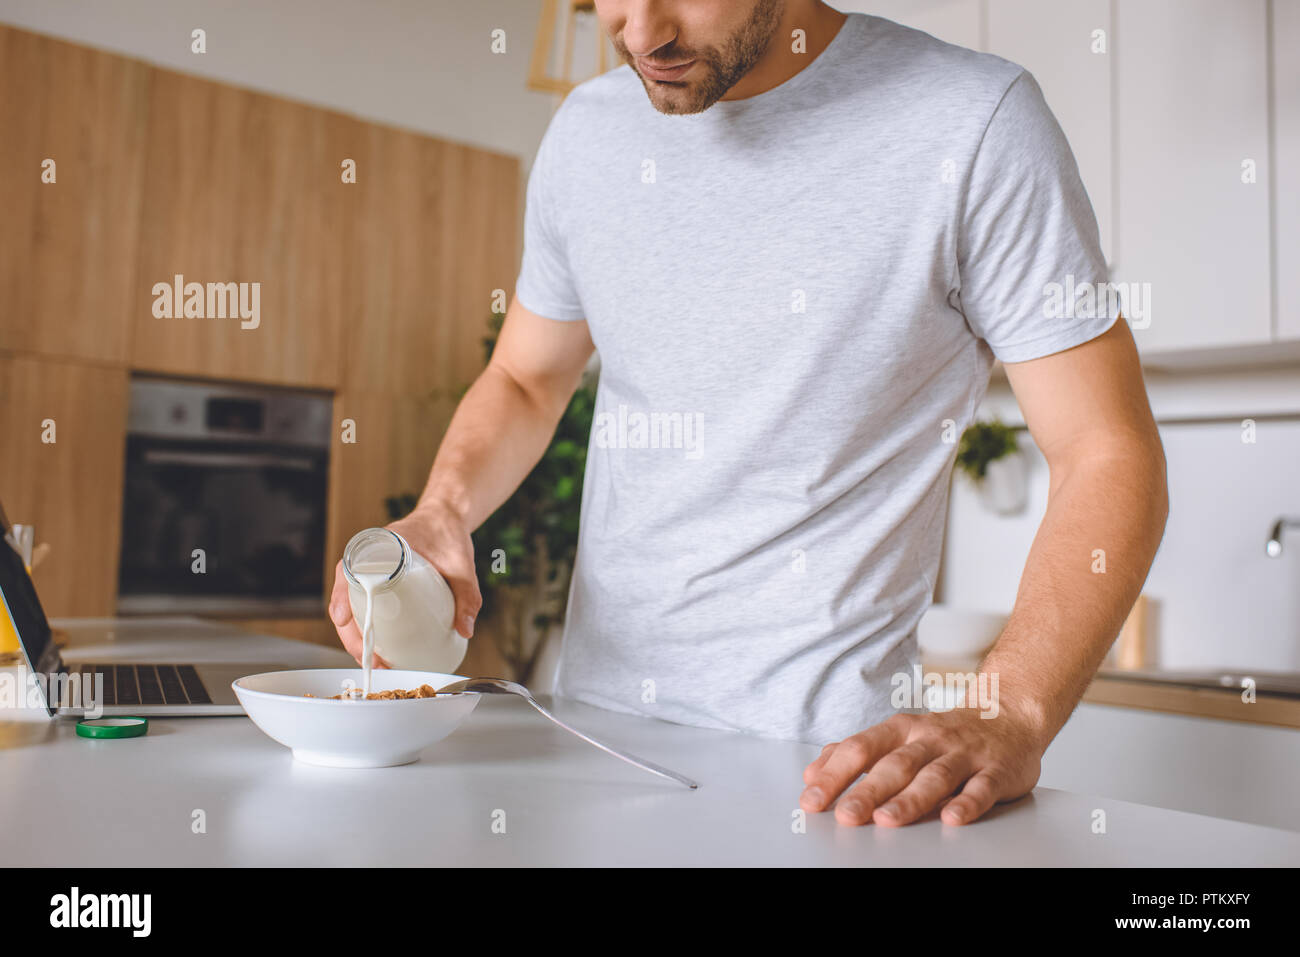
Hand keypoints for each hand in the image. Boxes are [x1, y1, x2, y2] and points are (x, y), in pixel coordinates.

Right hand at [327, 500, 482, 666]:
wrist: (447, 519)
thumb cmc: (448, 534)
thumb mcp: (461, 564)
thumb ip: (468, 596)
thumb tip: (466, 630)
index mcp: (380, 545)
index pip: (349, 569)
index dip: (341, 595)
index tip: (343, 618)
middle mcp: (368, 558)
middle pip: (346, 597)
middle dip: (352, 634)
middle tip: (371, 659)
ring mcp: (371, 572)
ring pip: (351, 606)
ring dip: (357, 636)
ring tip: (376, 662)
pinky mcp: (379, 583)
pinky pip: (364, 605)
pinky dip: (366, 628)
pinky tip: (379, 650)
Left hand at [799, 706, 1044, 826]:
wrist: (1008, 715)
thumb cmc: (943, 735)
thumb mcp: (897, 735)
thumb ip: (855, 753)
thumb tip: (811, 773)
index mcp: (900, 730)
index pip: (860, 749)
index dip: (834, 774)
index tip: (812, 800)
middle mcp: (929, 739)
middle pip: (895, 765)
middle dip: (867, 791)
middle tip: (846, 816)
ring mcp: (963, 753)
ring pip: (935, 776)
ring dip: (910, 799)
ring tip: (887, 820)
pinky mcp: (996, 770)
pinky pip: (982, 788)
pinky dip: (968, 803)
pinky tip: (953, 818)